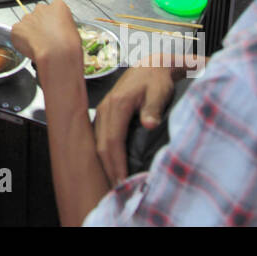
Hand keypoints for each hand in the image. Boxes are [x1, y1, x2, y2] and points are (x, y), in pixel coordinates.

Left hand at [11, 0, 84, 79]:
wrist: (57, 54)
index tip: (53, 31)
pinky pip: (17, 34)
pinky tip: (30, 48)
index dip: (52, 23)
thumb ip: (61, 26)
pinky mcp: (17, 28)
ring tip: (38, 46)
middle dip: (40, 26)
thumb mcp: (73, 31)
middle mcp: (41, 8)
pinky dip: (21, 41)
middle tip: (44, 39)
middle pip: (38, 15)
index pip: (53, 10)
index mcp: (58, 6)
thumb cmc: (68, 45)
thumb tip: (57, 33)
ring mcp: (27, 17)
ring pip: (27, 24)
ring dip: (30, 33)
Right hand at [92, 57, 179, 184]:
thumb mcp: (159, 91)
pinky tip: (110, 165)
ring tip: (113, 183)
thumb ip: (153, 109)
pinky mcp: (104, 114)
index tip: (122, 181)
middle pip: (101, 146)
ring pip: (97, 143)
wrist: (152, 65)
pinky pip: (99, 138)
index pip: (112, 141)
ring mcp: (103, 111)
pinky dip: (103, 154)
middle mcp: (105, 109)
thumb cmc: (157, 80)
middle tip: (118, 190)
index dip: (116, 163)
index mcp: (117, 105)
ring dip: (104, 164)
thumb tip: (149, 124)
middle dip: (108, 169)